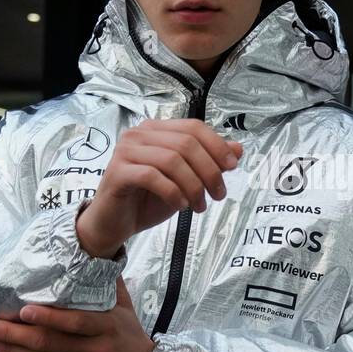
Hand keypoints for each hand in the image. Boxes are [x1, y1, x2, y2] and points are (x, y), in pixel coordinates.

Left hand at [0, 277, 154, 351]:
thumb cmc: (132, 339)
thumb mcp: (126, 309)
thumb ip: (110, 284)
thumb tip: (98, 252)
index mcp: (107, 327)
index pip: (75, 321)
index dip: (49, 317)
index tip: (23, 310)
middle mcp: (97, 349)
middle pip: (50, 342)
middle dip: (15, 334)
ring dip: (13, 351)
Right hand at [76, 118, 242, 257]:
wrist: (114, 223)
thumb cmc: (147, 199)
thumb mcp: (185, 180)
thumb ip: (208, 162)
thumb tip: (238, 148)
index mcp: (156, 130)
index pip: (193, 127)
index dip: (217, 145)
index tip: (232, 167)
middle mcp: (139, 134)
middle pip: (186, 143)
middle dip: (209, 171)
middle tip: (218, 194)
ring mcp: (126, 152)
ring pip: (172, 160)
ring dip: (193, 186)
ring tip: (200, 206)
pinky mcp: (118, 172)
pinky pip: (152, 176)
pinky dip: (173, 192)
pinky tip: (180, 205)